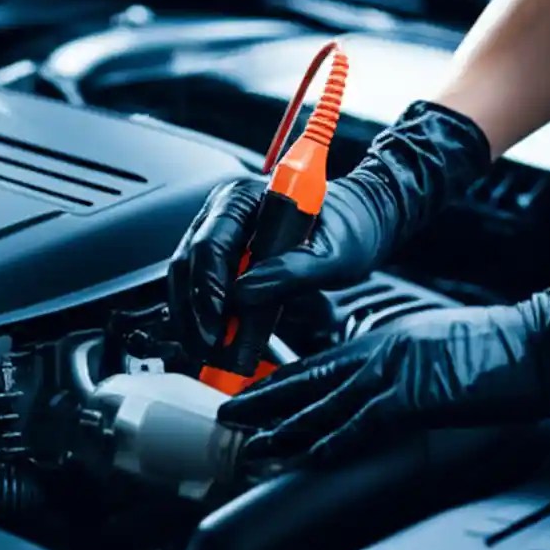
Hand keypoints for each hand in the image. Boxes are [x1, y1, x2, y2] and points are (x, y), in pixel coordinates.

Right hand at [167, 101, 490, 353]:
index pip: (210, 244)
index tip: (217, 326)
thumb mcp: (335, 253)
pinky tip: (214, 340)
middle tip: (208, 349)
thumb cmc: (351, 228)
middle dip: (194, 311)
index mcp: (245, 197)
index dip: (208, 290)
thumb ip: (292, 272)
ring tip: (208, 352)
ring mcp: (219, 232)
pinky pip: (199, 286)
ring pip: (186, 278)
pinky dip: (202, 315)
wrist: (362, 222)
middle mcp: (223, 211)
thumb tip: (244, 295)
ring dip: (192, 318)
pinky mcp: (223, 256)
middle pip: (189, 263)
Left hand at [217, 248, 549, 465]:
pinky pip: (364, 424)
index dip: (284, 380)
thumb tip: (394, 389)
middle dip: (264, 399)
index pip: (321, 362)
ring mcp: (395, 373)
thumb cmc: (503, 346)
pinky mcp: (416, 396)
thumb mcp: (440, 348)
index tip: (255, 392)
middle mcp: (381, 352)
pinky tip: (310, 455)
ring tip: (250, 441)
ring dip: (283, 426)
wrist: (544, 338)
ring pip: (324, 403)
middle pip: (309, 378)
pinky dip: (334, 441)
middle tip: (228, 413)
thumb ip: (408, 366)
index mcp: (386, 340)